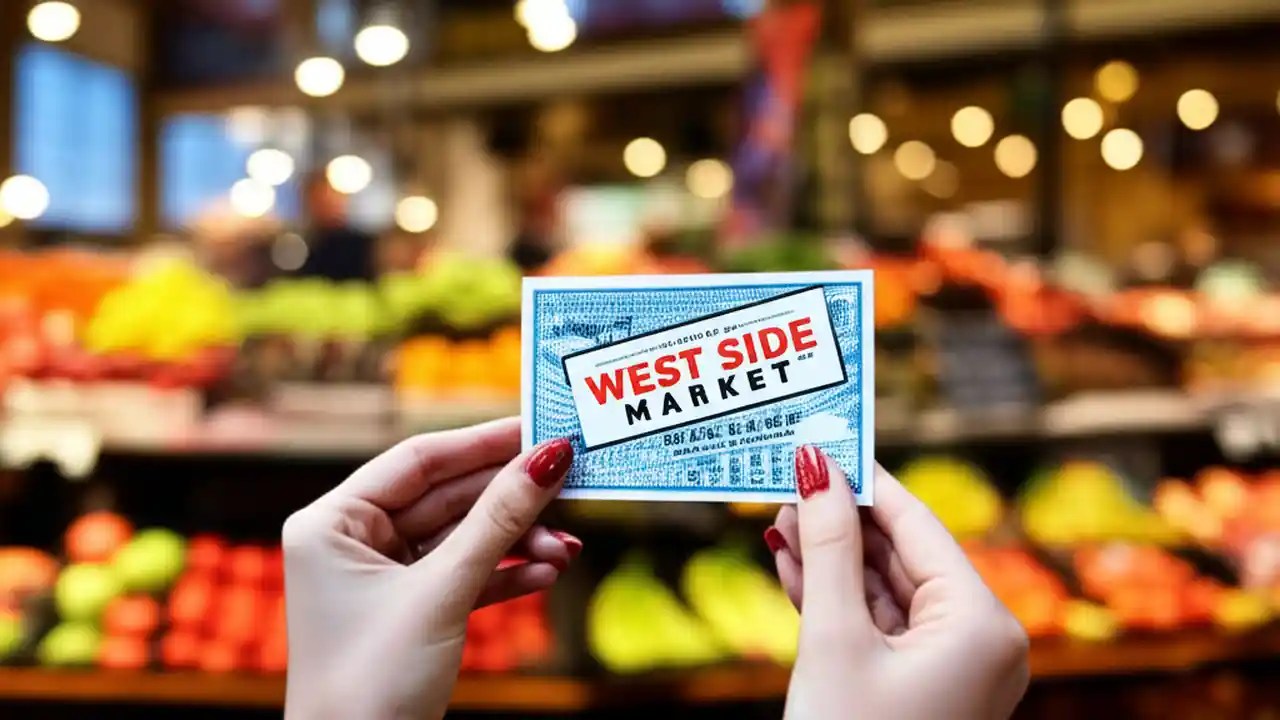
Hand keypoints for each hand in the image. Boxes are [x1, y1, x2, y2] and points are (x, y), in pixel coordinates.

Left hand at [282, 419, 578, 719]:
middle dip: (509, 499)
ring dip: (515, 542)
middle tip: (567, 478)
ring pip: (461, 539)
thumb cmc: (371, 684)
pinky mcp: (408, 611)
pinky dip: (503, 573)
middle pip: (445, 497)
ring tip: (565, 547)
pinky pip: (462, 575)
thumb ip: (499, 522)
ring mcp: (380, 578)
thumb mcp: (442, 592)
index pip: (416, 460)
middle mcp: (350, 542)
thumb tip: (548, 459)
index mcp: (330, 523)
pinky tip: (547, 570)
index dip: (482, 443)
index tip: (538, 428)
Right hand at [765, 447, 1028, 719]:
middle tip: (789, 482)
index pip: (917, 525)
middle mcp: (983, 643)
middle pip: (904, 556)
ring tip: (781, 522)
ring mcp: (957, 668)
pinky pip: (883, 628)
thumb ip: (828, 548)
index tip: (821, 441)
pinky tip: (795, 568)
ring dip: (831, 560)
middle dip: (840, 522)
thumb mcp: (834, 637)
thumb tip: (817, 467)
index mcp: (982, 625)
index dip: (864, 480)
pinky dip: (840, 603)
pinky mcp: (927, 688)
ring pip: (888, 592)